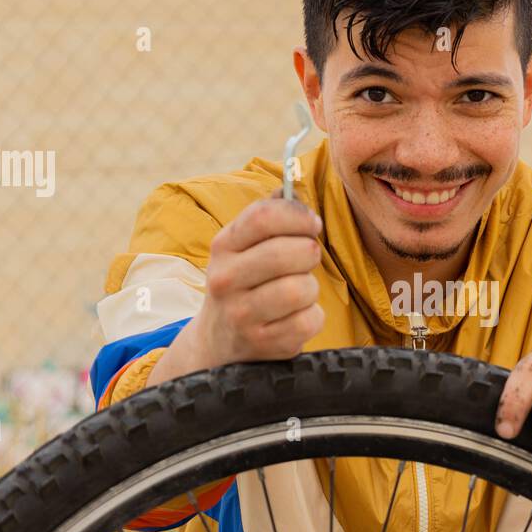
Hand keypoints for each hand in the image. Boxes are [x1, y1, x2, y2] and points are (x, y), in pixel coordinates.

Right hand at [189, 190, 325, 365]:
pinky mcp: (262, 343)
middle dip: (309, 252)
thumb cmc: (244, 283)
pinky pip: (309, 321)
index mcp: (223, 247)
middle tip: (307, 259)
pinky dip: (312, 317)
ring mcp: (241, 315)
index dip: (299, 216)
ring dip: (310, 288)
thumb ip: (268, 215)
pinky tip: (295, 317)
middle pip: (289, 253)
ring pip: (301, 289)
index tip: (312, 224)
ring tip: (298, 292)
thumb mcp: (243, 247)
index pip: (264, 217)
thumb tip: (291, 188)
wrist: (219, 341)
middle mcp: (225, 280)